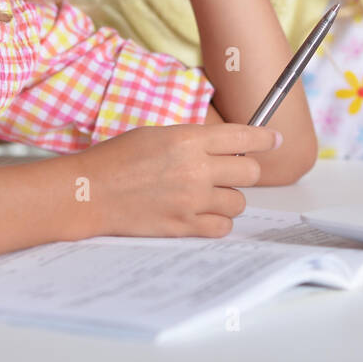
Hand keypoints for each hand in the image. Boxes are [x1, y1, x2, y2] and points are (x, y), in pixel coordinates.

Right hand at [71, 123, 282, 237]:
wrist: (88, 192)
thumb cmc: (117, 159)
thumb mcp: (159, 134)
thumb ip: (195, 140)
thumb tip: (225, 145)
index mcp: (190, 138)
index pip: (244, 136)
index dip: (264, 138)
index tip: (273, 139)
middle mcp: (196, 168)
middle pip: (250, 172)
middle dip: (244, 170)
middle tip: (230, 172)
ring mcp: (191, 200)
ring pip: (239, 202)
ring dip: (229, 198)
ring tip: (207, 194)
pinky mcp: (183, 225)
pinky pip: (222, 227)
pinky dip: (217, 222)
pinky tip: (202, 214)